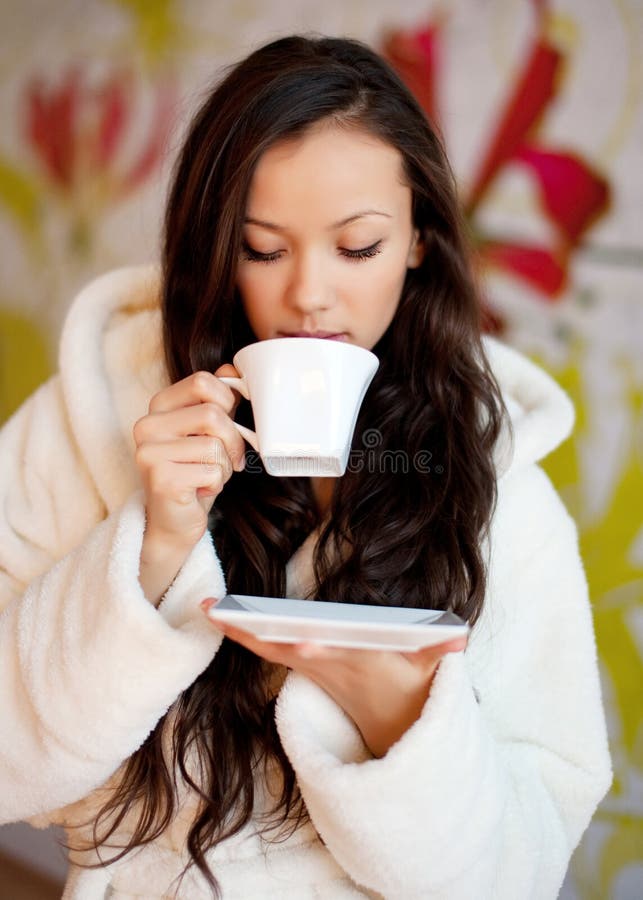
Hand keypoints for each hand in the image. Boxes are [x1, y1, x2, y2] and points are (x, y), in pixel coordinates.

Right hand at [133, 368, 245, 603]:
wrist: (174, 522)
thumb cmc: (194, 473)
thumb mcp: (208, 432)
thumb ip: (217, 400)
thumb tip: (232, 369)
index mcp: (159, 407)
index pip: (203, 382)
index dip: (227, 402)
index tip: (228, 426)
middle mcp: (147, 425)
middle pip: (213, 415)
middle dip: (233, 442)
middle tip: (228, 460)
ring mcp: (149, 452)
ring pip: (215, 446)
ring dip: (224, 467)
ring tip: (208, 476)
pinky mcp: (160, 478)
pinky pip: (212, 471)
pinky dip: (216, 484)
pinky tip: (199, 490)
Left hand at [202, 600, 466, 757]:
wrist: (390, 718)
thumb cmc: (407, 685)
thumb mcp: (427, 670)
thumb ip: (439, 651)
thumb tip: (458, 637)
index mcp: (352, 664)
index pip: (331, 657)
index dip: (316, 651)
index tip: (302, 644)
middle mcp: (323, 665)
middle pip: (283, 649)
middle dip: (257, 635)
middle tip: (226, 618)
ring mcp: (308, 665)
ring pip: (266, 646)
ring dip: (238, 630)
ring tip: (209, 609)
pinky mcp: (300, 661)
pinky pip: (264, 646)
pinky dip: (241, 632)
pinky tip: (217, 614)